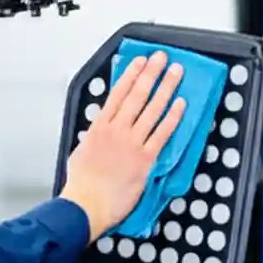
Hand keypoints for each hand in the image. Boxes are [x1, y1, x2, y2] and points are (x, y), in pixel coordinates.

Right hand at [60, 51, 186, 242]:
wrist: (87, 204)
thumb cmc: (82, 184)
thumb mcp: (81, 151)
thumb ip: (94, 137)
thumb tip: (99, 131)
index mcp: (99, 127)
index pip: (118, 93)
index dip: (131, 74)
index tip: (141, 61)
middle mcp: (117, 130)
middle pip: (137, 95)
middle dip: (151, 73)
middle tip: (162, 58)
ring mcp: (132, 143)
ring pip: (152, 109)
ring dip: (165, 88)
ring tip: (175, 73)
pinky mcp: (145, 158)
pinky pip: (163, 133)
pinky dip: (173, 117)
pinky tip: (181, 104)